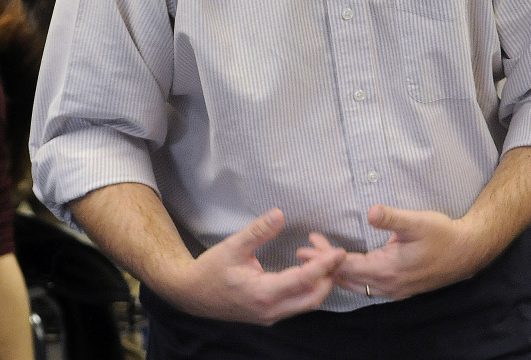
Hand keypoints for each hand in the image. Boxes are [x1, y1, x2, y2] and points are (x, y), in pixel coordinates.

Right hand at [165, 209, 345, 324]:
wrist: (190, 294)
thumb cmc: (210, 270)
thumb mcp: (233, 246)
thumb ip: (258, 231)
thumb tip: (280, 214)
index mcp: (262, 294)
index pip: (304, 280)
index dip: (325, 265)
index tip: (340, 251)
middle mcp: (270, 310)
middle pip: (313, 298)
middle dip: (329, 277)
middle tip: (336, 254)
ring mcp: (269, 316)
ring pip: (306, 303)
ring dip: (320, 283)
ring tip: (324, 258)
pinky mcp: (268, 315)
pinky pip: (296, 304)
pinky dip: (308, 288)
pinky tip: (309, 269)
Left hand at [317, 205, 488, 300]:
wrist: (467, 252)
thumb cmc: (443, 235)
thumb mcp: (417, 221)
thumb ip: (392, 218)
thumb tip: (371, 211)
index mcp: (388, 270)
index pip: (347, 266)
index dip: (325, 257)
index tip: (308, 246)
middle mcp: (388, 286)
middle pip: (346, 278)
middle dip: (324, 264)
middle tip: (303, 251)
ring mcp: (393, 290)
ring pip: (356, 284)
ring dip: (336, 270)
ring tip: (319, 256)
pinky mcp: (399, 288)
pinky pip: (366, 286)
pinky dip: (351, 276)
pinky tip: (346, 266)